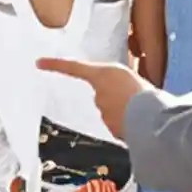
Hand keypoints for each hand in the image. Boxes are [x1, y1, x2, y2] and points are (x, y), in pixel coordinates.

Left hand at [36, 58, 152, 138]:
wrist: (152, 117)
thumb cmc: (147, 92)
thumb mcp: (134, 78)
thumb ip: (121, 84)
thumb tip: (123, 95)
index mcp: (102, 74)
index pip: (73, 67)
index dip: (56, 65)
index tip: (38, 63)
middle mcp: (98, 93)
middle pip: (102, 94)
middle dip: (116, 97)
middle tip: (136, 97)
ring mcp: (103, 111)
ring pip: (112, 111)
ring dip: (125, 111)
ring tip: (144, 109)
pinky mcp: (111, 128)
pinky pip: (119, 125)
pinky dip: (129, 125)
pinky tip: (143, 122)